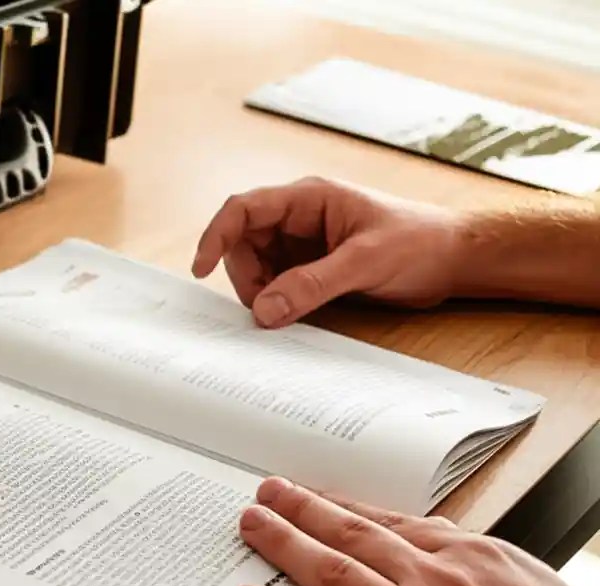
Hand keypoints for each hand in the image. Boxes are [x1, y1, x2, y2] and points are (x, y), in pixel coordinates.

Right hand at [192, 177, 468, 327]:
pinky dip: (277, 301)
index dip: (216, 236)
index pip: (244, 209)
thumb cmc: (420, 242)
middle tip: (265, 310)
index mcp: (309, 199)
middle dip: (246, 277)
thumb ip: (313, 284)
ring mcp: (305, 243)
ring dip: (262, 292)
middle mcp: (300, 218)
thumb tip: (264, 309)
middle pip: (244, 244)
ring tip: (286, 313)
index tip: (201, 268)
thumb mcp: (366, 262)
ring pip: (258, 267)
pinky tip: (294, 315)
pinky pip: (278, 283)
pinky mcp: (313, 268)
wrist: (456, 260)